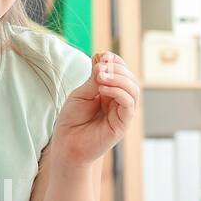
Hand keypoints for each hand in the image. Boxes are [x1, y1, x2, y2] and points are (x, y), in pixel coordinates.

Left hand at [51, 51, 138, 170]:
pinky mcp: (122, 124)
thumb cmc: (71, 121)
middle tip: (99, 69)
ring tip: (101, 77)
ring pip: (133, 89)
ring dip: (119, 78)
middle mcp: (118, 101)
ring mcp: (122, 113)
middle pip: (130, 78)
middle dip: (117, 68)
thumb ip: (94, 79)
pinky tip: (103, 90)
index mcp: (109, 92)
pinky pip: (129, 104)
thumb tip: (102, 57)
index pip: (121, 71)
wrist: (67, 144)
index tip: (101, 55)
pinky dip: (119, 92)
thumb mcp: (81, 94)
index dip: (114, 61)